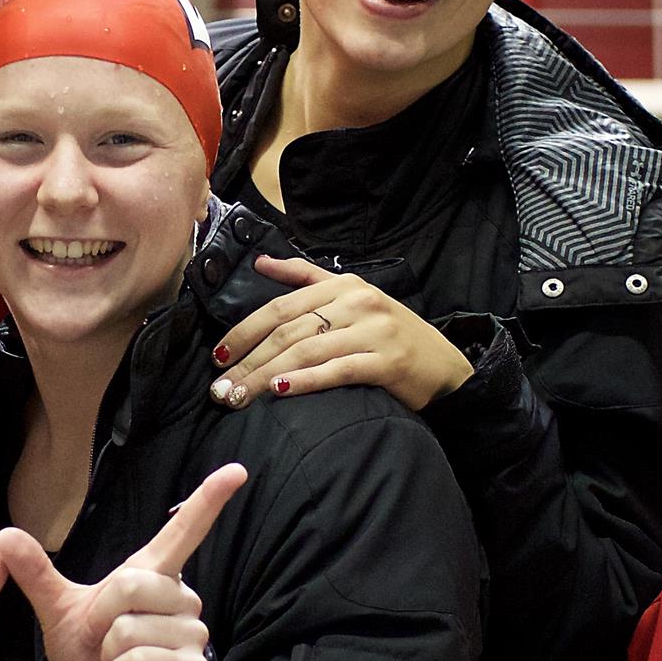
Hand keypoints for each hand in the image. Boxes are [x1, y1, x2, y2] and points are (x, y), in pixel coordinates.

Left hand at [0, 464, 246, 660]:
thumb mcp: (58, 612)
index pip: (182, 532)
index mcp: (152, 576)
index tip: (236, 470)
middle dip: (102, 619)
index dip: (208, 500)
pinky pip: (141, 659)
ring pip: (132, 627)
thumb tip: (4, 534)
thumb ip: (36, 574)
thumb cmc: (89, 659)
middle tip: (106, 642)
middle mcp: (180, 598)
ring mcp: (192, 634)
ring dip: (110, 653)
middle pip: (131, 584)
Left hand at [209, 255, 472, 411]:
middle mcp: (357, 303)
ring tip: (239, 397)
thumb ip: (305, 278)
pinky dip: (305, 381)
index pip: (280, 307)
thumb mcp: (352, 296)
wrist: (444, 365)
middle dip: (248, 362)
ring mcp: (373, 331)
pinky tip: (280, 392)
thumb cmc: (389, 334)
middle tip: (221, 389)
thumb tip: (261, 263)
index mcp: (342, 286)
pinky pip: (337, 370)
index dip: (244, 332)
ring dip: (266, 376)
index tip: (218, 357)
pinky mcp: (387, 362)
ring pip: (306, 352)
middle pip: (288, 332)